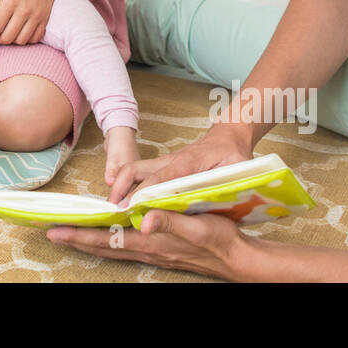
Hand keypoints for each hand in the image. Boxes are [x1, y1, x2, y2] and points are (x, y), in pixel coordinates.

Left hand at [0, 0, 61, 45]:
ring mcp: (36, 16)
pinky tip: (21, 32)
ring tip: (8, 33)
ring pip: (21, 41)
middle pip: (7, 38)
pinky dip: (27, 40)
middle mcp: (24, 10)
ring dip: (12, 41)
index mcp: (10, 1)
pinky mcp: (45, 18)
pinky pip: (35, 38)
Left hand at [47, 207, 246, 278]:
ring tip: (72, 233)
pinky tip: (108, 234)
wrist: (237, 258)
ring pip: (112, 246)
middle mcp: (146, 249)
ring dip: (90, 239)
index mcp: (149, 242)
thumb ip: (168, 220)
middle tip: (52, 232)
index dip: (80, 234)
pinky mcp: (160, 249)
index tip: (56, 230)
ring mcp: (152, 251)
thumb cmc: (218, 239)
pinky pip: (126, 245)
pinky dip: (110, 239)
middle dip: (77, 238)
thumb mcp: (195, 225)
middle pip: (103, 245)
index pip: (106, 238)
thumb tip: (144, 219)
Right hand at [108, 124, 252, 204]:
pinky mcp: (163, 167)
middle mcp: (170, 161)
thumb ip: (224, 183)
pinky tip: (124, 201)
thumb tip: (212, 201)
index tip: (127, 209)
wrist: (227, 136)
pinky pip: (140, 174)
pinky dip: (127, 185)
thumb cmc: (232, 154)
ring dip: (120, 187)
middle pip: (135, 170)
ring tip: (113, 208)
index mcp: (187, 164)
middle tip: (111, 211)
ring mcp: (164, 163)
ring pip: (133, 170)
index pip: (158, 179)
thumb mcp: (235, 168)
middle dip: (119, 188)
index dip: (141, 194)